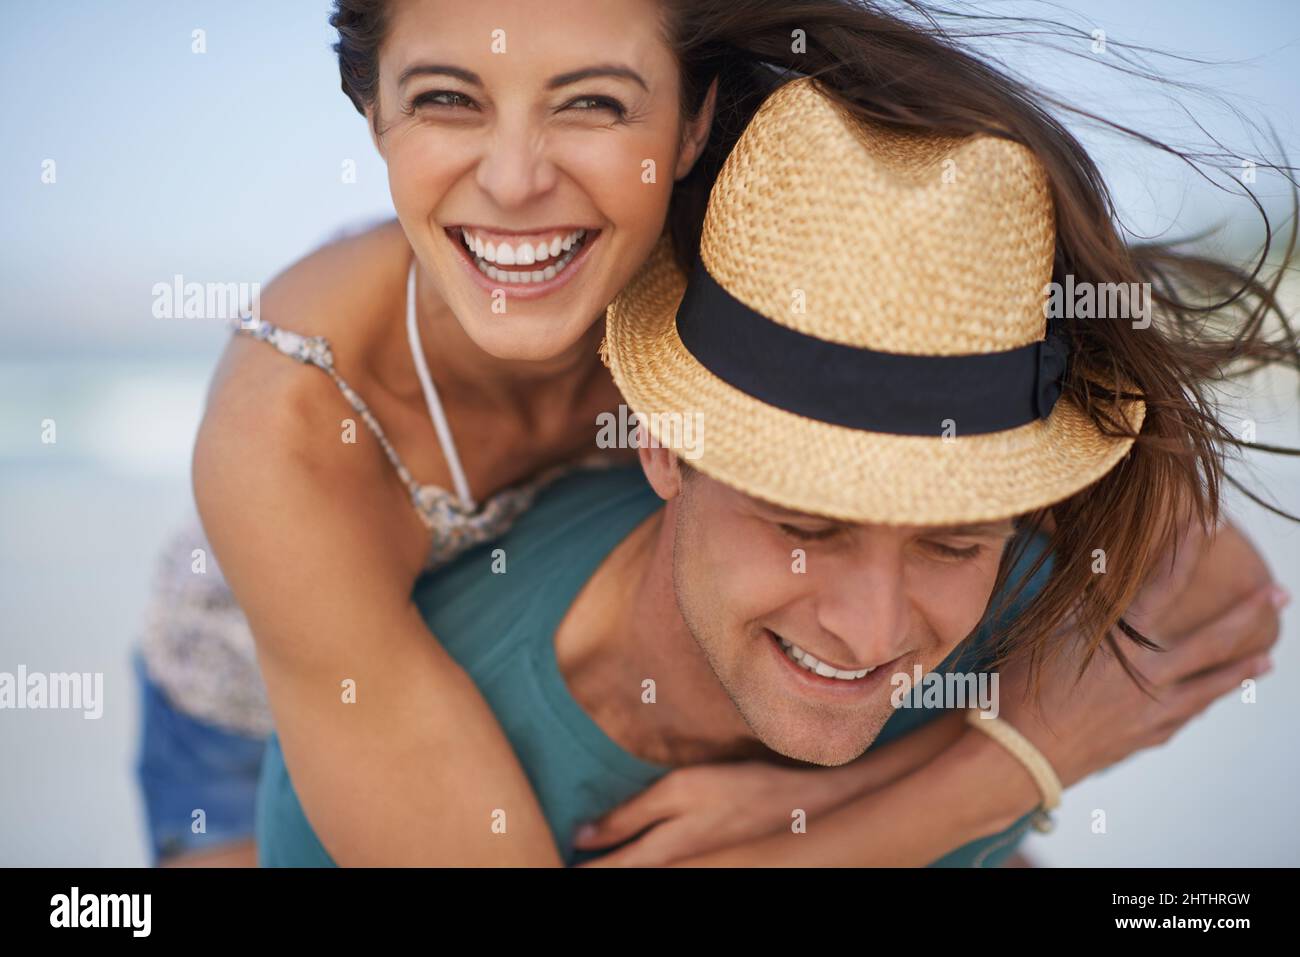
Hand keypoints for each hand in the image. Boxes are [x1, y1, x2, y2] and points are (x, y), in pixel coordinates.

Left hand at [572, 761, 835, 866]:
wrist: (799, 803)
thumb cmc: (739, 789)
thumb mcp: (679, 791)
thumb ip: (630, 815)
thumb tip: (582, 836)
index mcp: (660, 856)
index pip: (605, 873)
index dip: (576, 870)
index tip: (542, 857)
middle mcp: (672, 868)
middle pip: (620, 873)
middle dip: (589, 866)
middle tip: (553, 852)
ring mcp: (688, 865)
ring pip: (637, 869)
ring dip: (612, 861)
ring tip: (583, 851)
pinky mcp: (699, 855)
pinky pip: (654, 861)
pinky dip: (633, 855)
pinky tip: (625, 844)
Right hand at [997, 522, 1284, 790]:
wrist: (1021, 753)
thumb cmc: (1022, 687)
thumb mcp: (1045, 631)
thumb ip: (1079, 597)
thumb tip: (1096, 559)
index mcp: (1124, 640)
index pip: (1164, 583)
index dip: (1186, 549)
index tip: (1209, 523)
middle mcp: (1151, 673)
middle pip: (1212, 639)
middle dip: (1249, 613)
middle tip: (1281, 595)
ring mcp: (1155, 708)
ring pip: (1211, 684)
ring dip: (1242, 668)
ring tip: (1268, 659)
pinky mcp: (1147, 735)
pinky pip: (1187, 714)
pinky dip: (1204, 702)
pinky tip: (1211, 699)